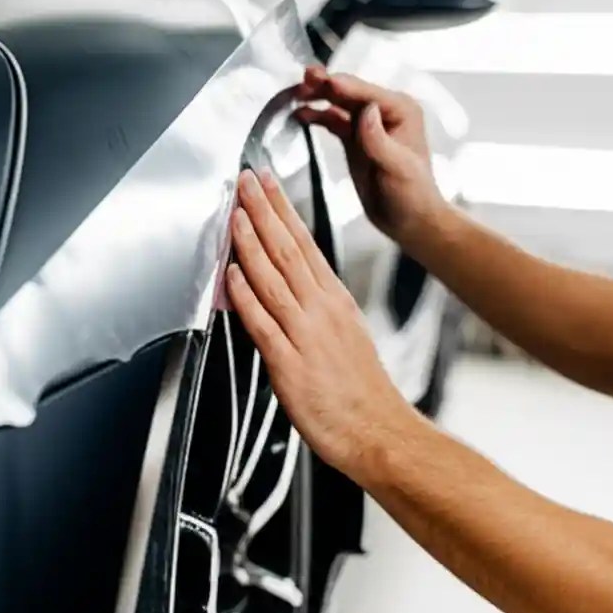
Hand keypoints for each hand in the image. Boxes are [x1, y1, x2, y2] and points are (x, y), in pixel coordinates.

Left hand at [225, 170, 419, 478]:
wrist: (379, 433)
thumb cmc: (361, 392)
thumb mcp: (345, 334)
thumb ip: (315, 308)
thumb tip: (289, 286)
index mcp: (334, 300)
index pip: (304, 242)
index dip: (281, 209)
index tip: (266, 182)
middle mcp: (321, 310)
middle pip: (288, 250)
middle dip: (264, 210)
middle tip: (245, 179)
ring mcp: (306, 335)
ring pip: (274, 278)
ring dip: (251, 242)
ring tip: (235, 212)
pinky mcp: (290, 364)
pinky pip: (263, 323)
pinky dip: (246, 295)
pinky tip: (233, 274)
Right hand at [293, 66, 445, 242]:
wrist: (408, 219)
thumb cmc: (411, 195)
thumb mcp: (398, 168)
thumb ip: (379, 140)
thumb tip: (365, 111)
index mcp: (401, 111)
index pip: (366, 94)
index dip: (343, 86)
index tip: (322, 80)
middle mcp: (385, 111)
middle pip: (350, 92)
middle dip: (326, 84)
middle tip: (305, 76)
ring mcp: (367, 124)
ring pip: (338, 103)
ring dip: (317, 96)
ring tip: (295, 92)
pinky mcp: (354, 138)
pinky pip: (332, 121)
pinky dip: (316, 115)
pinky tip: (300, 113)